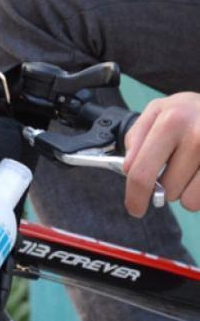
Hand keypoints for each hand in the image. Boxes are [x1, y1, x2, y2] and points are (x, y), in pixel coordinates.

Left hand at [123, 92, 199, 216]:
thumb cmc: (189, 112)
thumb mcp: (158, 111)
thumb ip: (136, 138)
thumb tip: (128, 169)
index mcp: (171, 122)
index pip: (142, 174)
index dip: (135, 197)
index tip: (135, 208)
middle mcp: (197, 136)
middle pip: (167, 190)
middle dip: (166, 186)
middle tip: (175, 168)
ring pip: (189, 200)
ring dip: (186, 191)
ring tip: (191, 168)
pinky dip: (199, 192)